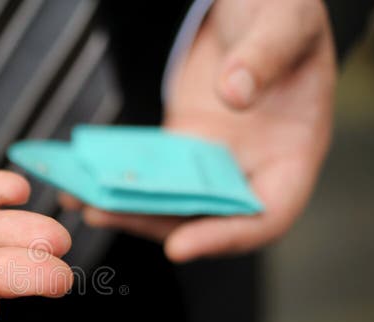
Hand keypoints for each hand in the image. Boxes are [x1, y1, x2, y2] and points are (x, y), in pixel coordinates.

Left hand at [70, 0, 335, 261]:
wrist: (254, 5)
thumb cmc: (283, 12)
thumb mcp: (285, 23)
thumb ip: (266, 56)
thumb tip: (234, 94)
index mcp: (293, 154)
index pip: (266, 216)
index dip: (224, 238)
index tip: (179, 246)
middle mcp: (251, 169)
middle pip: (204, 217)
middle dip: (151, 222)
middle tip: (104, 213)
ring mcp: (213, 163)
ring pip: (169, 201)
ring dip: (125, 206)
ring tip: (81, 201)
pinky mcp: (182, 150)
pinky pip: (149, 174)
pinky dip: (117, 180)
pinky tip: (80, 180)